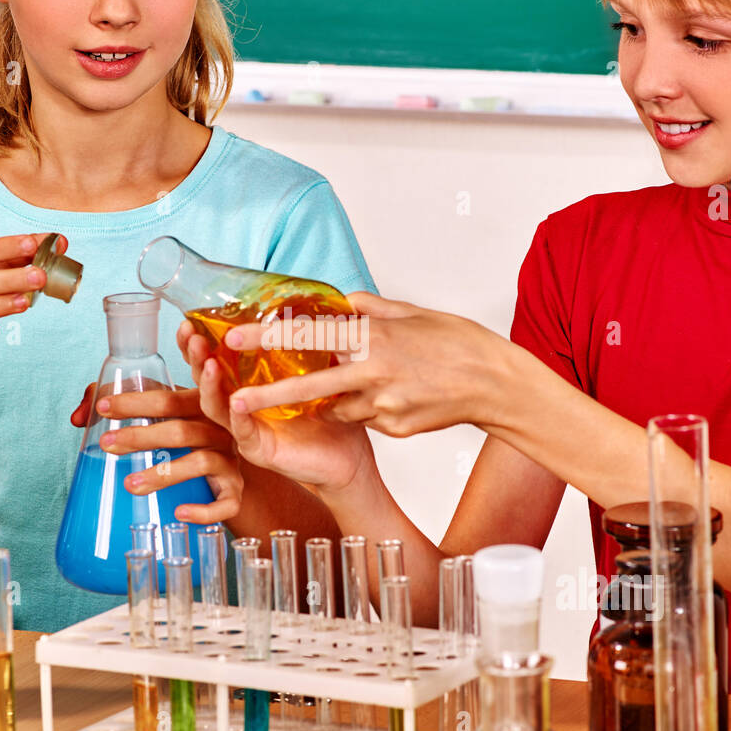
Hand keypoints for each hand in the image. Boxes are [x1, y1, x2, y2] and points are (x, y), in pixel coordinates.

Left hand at [71, 382, 243, 523]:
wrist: (227, 466)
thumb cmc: (186, 434)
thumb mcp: (160, 414)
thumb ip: (119, 406)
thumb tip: (79, 418)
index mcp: (200, 405)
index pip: (168, 399)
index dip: (135, 402)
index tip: (103, 408)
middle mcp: (219, 430)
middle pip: (181, 431)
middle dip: (141, 437)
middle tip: (106, 444)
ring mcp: (229, 462)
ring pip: (199, 464)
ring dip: (163, 475)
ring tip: (129, 485)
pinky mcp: (235, 491)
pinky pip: (225, 503)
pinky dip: (203, 509)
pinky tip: (180, 512)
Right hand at [176, 319, 375, 494]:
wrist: (348, 456)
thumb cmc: (330, 413)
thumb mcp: (315, 370)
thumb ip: (301, 344)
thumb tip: (303, 301)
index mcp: (248, 382)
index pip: (215, 356)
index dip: (200, 339)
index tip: (192, 319)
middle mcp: (240, 403)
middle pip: (205, 378)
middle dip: (195, 356)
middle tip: (191, 335)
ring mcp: (245, 427)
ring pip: (215, 405)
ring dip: (209, 383)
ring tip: (209, 363)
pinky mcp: (257, 449)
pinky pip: (241, 431)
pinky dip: (237, 415)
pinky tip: (235, 402)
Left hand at [221, 292, 501, 437]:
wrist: (495, 383)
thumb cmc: (459, 343)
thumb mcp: (412, 313)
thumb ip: (370, 309)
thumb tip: (343, 303)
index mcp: (374, 337)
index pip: (308, 336)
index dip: (268, 338)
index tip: (235, 340)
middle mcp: (373, 372)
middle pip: (309, 387)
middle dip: (268, 395)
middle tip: (236, 400)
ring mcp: (384, 405)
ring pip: (339, 406)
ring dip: (334, 399)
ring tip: (365, 384)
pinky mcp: (394, 428)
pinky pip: (367, 419)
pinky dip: (369, 409)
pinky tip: (397, 396)